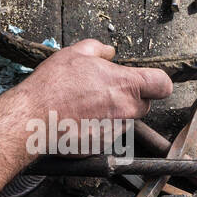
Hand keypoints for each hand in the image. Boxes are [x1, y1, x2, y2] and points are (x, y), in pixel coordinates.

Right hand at [15, 39, 172, 122]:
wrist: (33, 118)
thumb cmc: (53, 86)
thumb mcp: (75, 54)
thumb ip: (99, 50)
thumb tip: (109, 51)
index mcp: (126, 85)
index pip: (163, 85)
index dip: (158, 82)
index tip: (149, 82)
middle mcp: (125, 111)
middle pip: (144, 105)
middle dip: (130, 98)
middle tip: (105, 91)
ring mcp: (114, 131)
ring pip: (124, 121)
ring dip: (112, 115)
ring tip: (85, 106)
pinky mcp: (101, 147)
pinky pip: (106, 135)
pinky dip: (97, 129)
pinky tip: (78, 120)